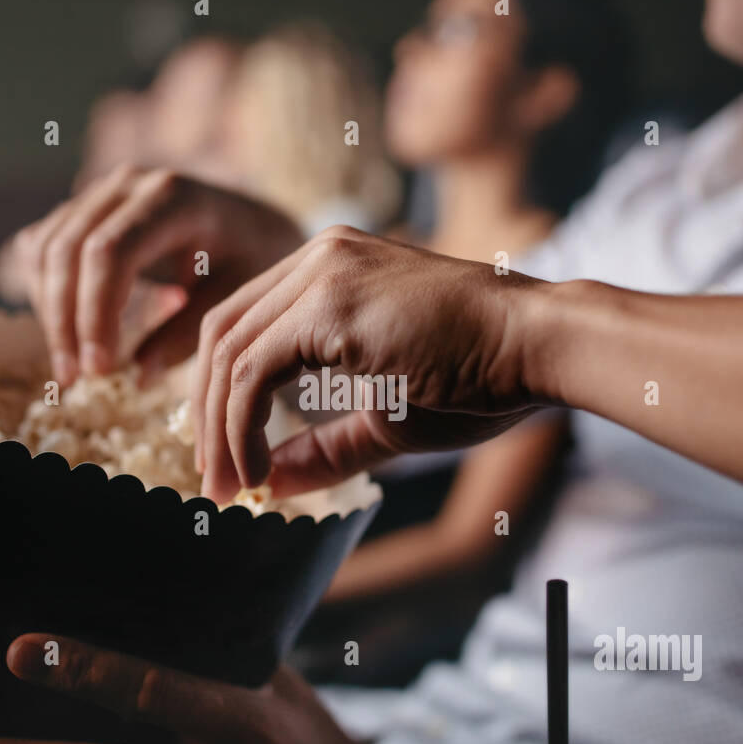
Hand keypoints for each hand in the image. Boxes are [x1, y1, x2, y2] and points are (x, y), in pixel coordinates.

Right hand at [6, 165, 301, 384]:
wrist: (253, 224)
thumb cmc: (250, 262)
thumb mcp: (234, 299)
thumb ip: (188, 335)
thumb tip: (137, 376)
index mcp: (172, 198)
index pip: (110, 253)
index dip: (95, 314)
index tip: (99, 369)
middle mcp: (129, 184)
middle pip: (68, 250)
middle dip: (65, 320)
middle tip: (75, 378)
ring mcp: (102, 191)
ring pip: (46, 248)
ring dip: (50, 311)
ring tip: (73, 367)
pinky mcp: (84, 207)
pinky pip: (43, 247)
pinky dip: (46, 292)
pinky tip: (70, 334)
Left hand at [181, 225, 560, 501]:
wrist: (537, 344)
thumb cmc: (479, 378)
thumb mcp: (384, 418)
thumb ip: (322, 447)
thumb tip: (267, 483)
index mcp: (329, 269)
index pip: (244, 326)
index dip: (220, 397)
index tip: (226, 457)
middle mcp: (317, 257)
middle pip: (221, 333)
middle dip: (205, 415)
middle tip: (213, 480)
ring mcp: (322, 273)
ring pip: (228, 353)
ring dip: (218, 430)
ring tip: (230, 486)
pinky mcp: (330, 304)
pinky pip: (252, 371)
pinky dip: (239, 426)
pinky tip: (255, 468)